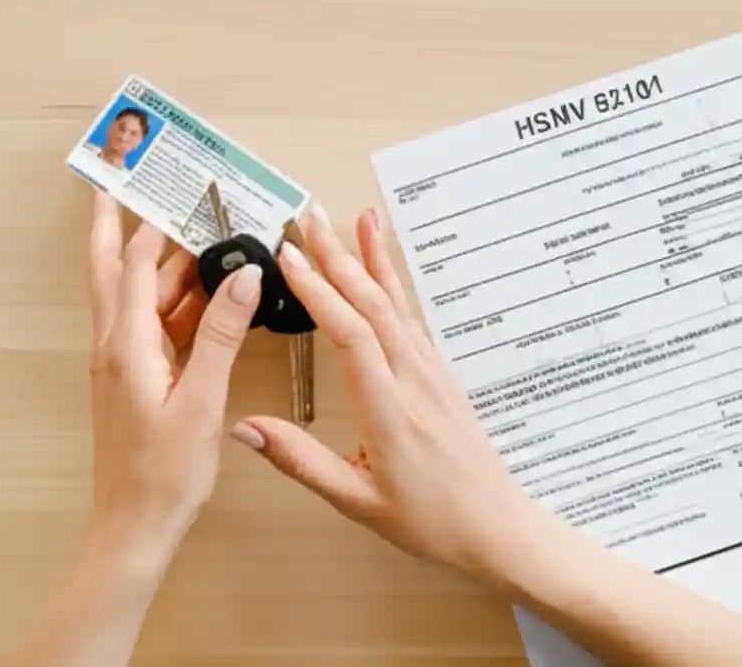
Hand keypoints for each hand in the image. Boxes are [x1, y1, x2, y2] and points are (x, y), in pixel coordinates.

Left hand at [88, 192, 260, 549]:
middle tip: (125, 183)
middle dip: (118, 224)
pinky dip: (177, 304)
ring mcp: (125, 364)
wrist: (135, 526)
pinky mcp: (138, 381)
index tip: (158, 183)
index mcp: (127, 346)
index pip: (132, 264)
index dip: (148, 221)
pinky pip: (154, 327)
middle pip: (114, 270)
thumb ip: (222, 334)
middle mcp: (117, 347)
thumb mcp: (202, 400)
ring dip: (159, 264)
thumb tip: (242, 276)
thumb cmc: (164, 474)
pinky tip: (206, 297)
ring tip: (192, 233)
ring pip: (137, 297)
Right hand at [231, 206, 547, 573]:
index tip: (289, 257)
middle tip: (307, 217)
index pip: (351, 336)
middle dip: (338, 257)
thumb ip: (300, 461)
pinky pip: (412, 319)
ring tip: (355, 217)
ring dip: (371, 260)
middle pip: (373, 306)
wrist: (496, 525)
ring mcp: (433, 374)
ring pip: (397, 305)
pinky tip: (385, 267)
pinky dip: (395, 285)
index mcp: (389, 411)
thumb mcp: (356, 501)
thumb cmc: (429, 520)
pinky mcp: (442, 375)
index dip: (319, 293)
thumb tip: (245, 428)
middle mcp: (414, 381)